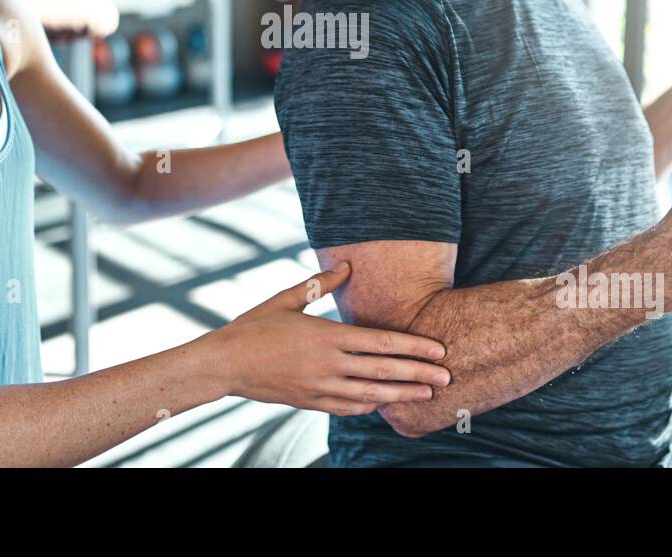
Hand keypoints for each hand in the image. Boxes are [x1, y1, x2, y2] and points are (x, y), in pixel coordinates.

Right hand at [205, 261, 450, 415]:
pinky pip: (347, 407)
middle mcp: (327, 365)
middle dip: (419, 374)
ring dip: (401, 394)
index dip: (413, 347)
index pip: (380, 343)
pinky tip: (385, 403)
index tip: (438, 349)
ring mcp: (319, 387)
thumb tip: (346, 264)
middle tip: (448, 377)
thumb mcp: (285, 299)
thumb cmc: (253, 326)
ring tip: (427, 394)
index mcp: (325, 336)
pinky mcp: (310, 401)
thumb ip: (319, 284)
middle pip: (383, 372)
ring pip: (370, 395)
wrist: (224, 364)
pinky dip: (370, 406)